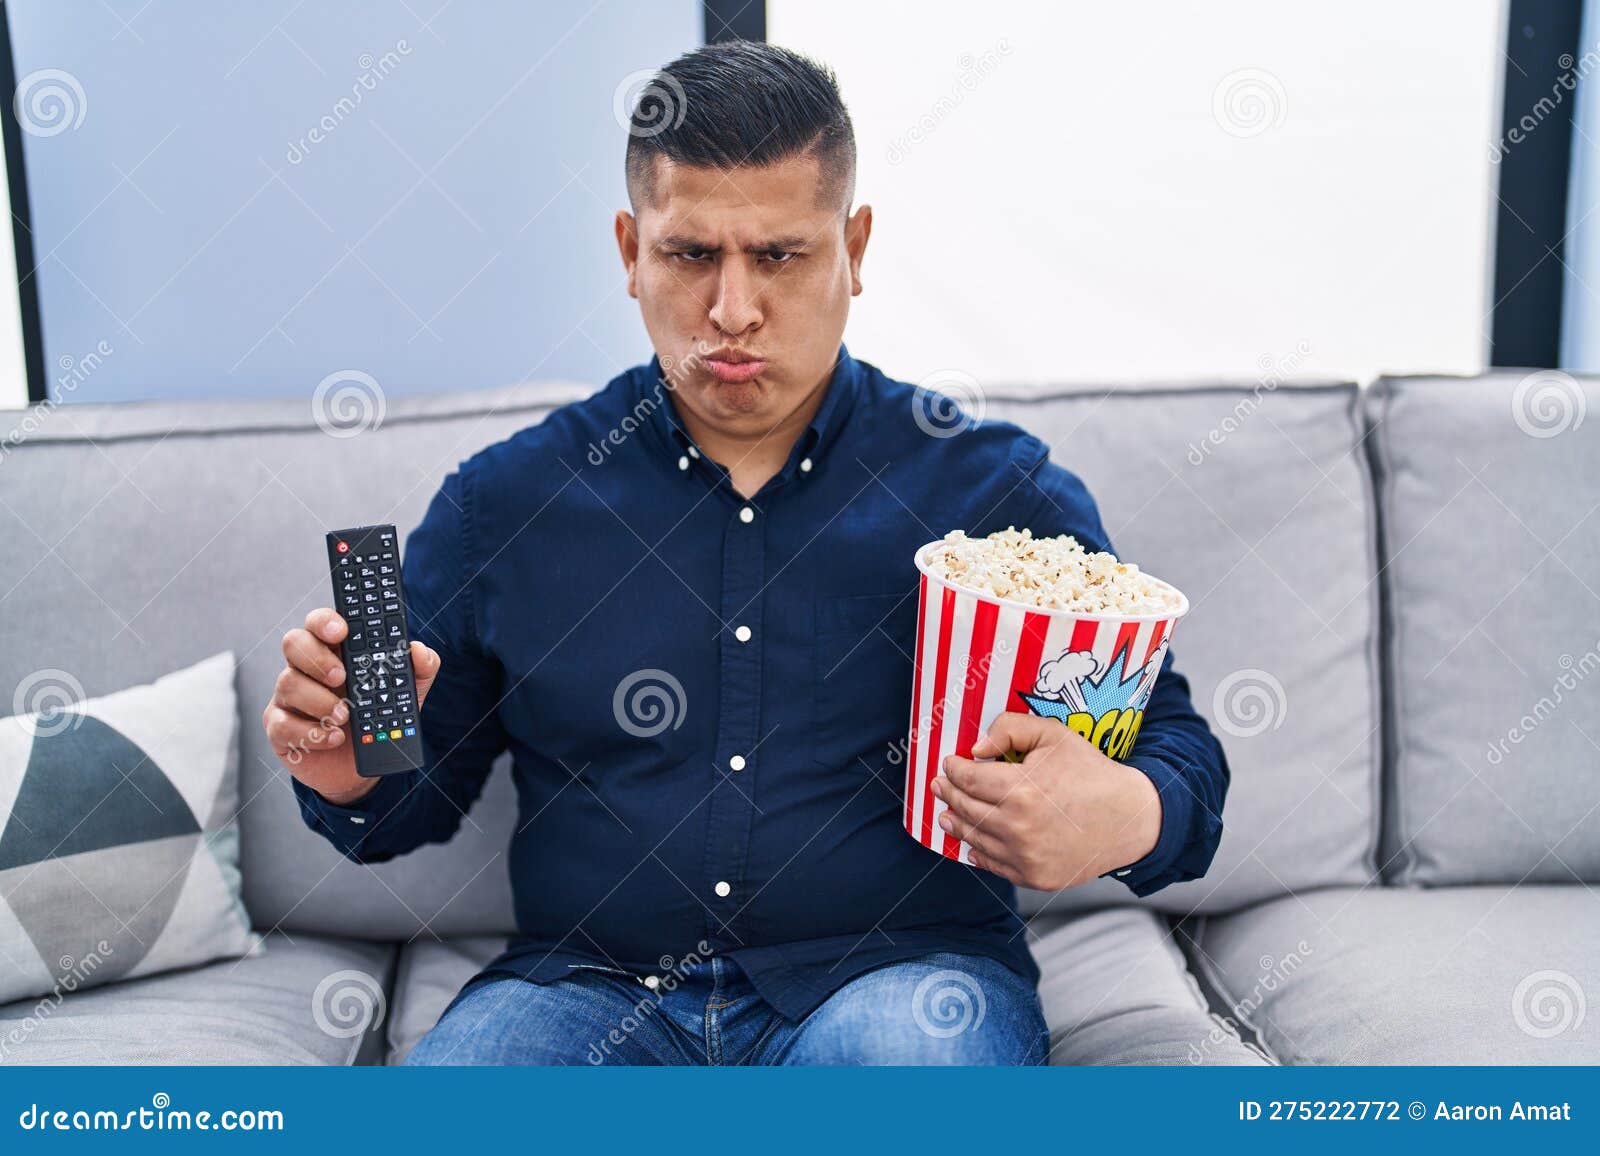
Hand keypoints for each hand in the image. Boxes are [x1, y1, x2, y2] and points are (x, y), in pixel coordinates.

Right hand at [261, 608, 441, 805]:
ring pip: (288, 683)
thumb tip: (418, 650)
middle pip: (294, 642)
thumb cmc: (379, 718)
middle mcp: (307, 668)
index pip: (320, 622)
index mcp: (335, 651)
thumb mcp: (407, 693)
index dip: (326, 621)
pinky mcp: (279, 727)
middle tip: (341, 676)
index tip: (342, 631)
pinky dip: (311, 732)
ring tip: (345, 716)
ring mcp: (289, 696)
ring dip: (319, 700)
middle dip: (317, 657)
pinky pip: (282, 724)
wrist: (364, 765)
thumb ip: (419, 668)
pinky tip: (333, 738)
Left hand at [933, 711, 1160, 890]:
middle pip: (966, 809)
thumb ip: (1010, 729)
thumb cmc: (1092, 773)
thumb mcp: (1054, 735)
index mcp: (1021, 790)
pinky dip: (979, 852)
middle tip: (940, 786)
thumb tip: (976, 749)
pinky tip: (972, 842)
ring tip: (947, 815)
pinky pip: (994, 865)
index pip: (969, 780)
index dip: (954, 770)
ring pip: (975, 839)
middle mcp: (1019, 828)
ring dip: (957, 824)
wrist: (1130, 818)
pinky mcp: (1034, 877)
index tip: (950, 764)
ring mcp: (1025, 857)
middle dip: (949, 794)